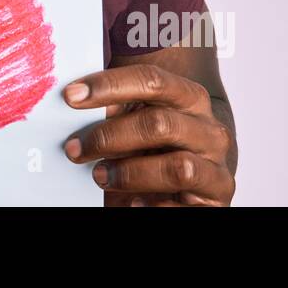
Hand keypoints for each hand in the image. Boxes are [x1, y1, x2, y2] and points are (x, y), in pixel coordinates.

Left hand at [61, 64, 234, 205]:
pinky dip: (154, 206)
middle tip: (75, 148)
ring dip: (130, 173)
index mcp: (190, 98)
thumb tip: (76, 99)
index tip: (71, 96)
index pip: (152, 80)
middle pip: (159, 124)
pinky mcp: (216, 201)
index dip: (109, 85)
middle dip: (110, 136)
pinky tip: (132, 203)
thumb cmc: (159, 146)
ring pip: (177, 167)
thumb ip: (117, 109)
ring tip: (100, 176)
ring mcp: (215, 167)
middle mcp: (209, 130)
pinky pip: (184, 206)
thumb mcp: (138, 120)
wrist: (194, 181)